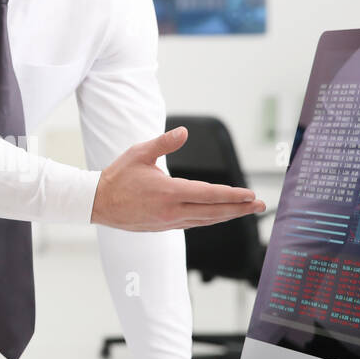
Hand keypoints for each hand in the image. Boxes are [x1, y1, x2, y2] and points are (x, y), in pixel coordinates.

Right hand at [91, 127, 265, 231]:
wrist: (98, 204)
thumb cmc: (118, 177)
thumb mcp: (139, 153)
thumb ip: (164, 142)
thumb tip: (184, 132)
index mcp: (168, 192)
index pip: (208, 194)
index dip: (232, 195)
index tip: (251, 195)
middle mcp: (172, 210)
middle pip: (214, 211)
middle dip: (240, 209)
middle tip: (261, 206)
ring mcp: (169, 221)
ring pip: (206, 220)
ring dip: (229, 215)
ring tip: (247, 210)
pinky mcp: (165, 226)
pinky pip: (195, 223)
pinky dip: (212, 219)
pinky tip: (221, 215)